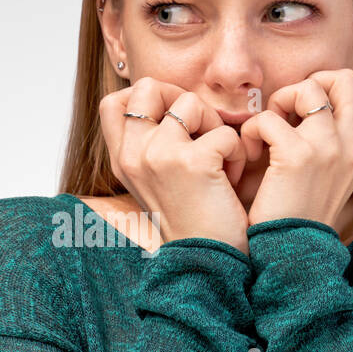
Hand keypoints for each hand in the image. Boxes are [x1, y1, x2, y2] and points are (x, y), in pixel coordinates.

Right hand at [99, 76, 250, 253]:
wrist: (207, 264)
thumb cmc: (191, 219)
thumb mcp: (155, 181)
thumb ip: (149, 143)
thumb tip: (166, 102)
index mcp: (121, 159)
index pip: (115, 102)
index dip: (147, 97)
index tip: (173, 119)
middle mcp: (132, 154)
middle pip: (148, 87)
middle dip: (183, 101)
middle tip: (201, 132)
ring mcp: (158, 156)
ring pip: (190, 102)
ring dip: (216, 126)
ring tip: (220, 161)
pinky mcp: (193, 163)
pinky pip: (225, 132)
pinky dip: (238, 153)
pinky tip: (232, 181)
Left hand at [238, 69, 352, 228]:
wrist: (289, 254)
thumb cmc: (299, 215)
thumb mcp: (331, 178)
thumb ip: (333, 145)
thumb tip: (313, 108)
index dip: (338, 89)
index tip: (310, 111)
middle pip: (347, 79)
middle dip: (312, 83)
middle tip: (290, 110)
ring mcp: (329, 148)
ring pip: (309, 89)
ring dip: (279, 102)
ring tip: (267, 131)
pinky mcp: (298, 156)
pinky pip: (269, 117)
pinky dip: (252, 130)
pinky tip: (250, 152)